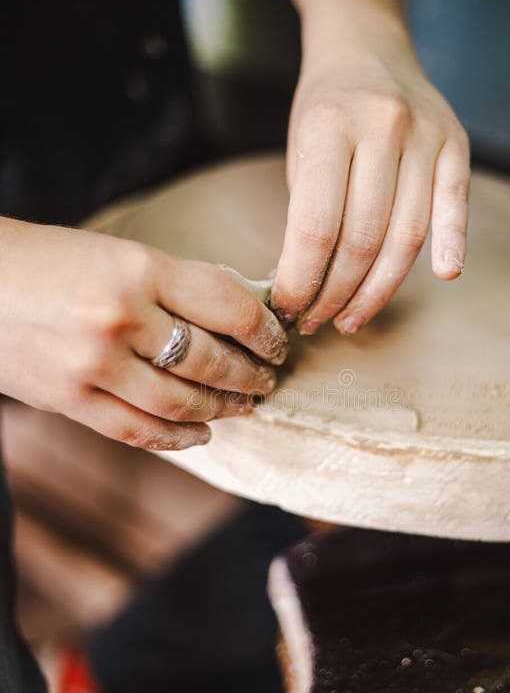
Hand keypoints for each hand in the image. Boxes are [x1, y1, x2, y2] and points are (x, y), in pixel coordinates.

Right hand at [0, 218, 287, 449]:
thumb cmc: (50, 262)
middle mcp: (120, 317)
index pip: (229, 306)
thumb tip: (237, 321)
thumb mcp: (117, 255)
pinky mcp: (69, 400)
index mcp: (139, 269)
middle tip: (266, 381)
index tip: (277, 343)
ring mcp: (94, 365)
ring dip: (222, 409)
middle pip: (212, 360)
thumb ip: (172, 287)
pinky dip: (178, 437)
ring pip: (181, 403)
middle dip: (250, 376)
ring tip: (242, 408)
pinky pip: (138, 431)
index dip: (265, 331)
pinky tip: (201, 434)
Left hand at [271, 15, 469, 334]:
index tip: (289, 308)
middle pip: (362, 240)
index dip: (301, 279)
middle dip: (335, 294)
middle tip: (317, 321)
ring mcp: (425, 135)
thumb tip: (301, 286)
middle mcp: (382, 127)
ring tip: (351, 319)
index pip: (315, 227)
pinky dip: (452, 242)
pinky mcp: (456, 143)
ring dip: (377, 291)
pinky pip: (456, 203)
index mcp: (329, 127)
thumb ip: (305, 212)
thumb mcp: (299, 149)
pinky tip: (445, 275)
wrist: (367, 45)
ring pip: (406, 236)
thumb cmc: (325, 108)